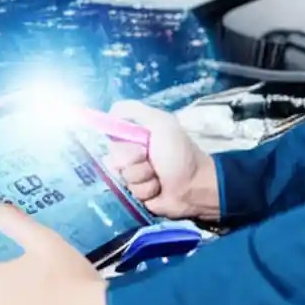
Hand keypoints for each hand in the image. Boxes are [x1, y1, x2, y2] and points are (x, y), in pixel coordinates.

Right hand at [107, 101, 219, 220]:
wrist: (195, 184)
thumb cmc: (179, 152)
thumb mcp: (160, 122)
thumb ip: (133, 110)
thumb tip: (110, 112)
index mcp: (134, 135)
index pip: (110, 138)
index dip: (122, 145)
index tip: (139, 146)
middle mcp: (130, 154)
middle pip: (113, 160)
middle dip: (134, 162)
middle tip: (152, 161)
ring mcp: (134, 175)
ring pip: (123, 178)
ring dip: (143, 177)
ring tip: (159, 177)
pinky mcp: (138, 194)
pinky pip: (131, 193)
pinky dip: (148, 190)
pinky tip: (159, 189)